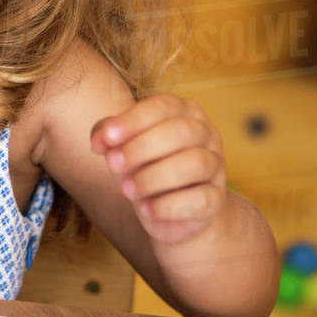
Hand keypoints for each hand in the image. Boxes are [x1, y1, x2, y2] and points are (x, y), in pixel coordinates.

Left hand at [91, 93, 227, 244]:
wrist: (170, 210)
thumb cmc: (144, 165)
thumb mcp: (123, 145)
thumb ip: (108, 134)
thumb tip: (100, 140)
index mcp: (183, 111)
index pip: (163, 106)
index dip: (134, 120)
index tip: (108, 138)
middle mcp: (206, 133)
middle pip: (181, 132)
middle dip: (142, 148)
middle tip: (113, 165)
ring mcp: (216, 165)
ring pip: (194, 164)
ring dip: (153, 177)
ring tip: (127, 190)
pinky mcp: (216, 198)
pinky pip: (200, 198)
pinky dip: (168, 206)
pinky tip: (146, 209)